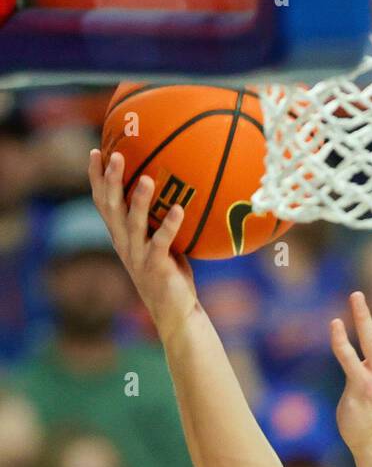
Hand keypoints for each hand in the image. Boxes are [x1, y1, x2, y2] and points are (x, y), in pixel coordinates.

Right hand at [88, 149, 198, 346]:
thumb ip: (159, 221)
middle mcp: (125, 245)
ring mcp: (139, 257)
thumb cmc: (171, 276)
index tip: (96, 151)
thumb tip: (174, 190)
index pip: (103, 203)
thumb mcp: (161, 244)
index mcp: (121, 237)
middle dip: (112, 180)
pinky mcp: (156, 268)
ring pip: (134, 224)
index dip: (97, 178)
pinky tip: (179, 208)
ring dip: (139, 200)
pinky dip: (170, 225)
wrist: (176, 314)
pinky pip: (162, 243)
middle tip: (116, 154)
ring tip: (147, 178)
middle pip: (112, 208)